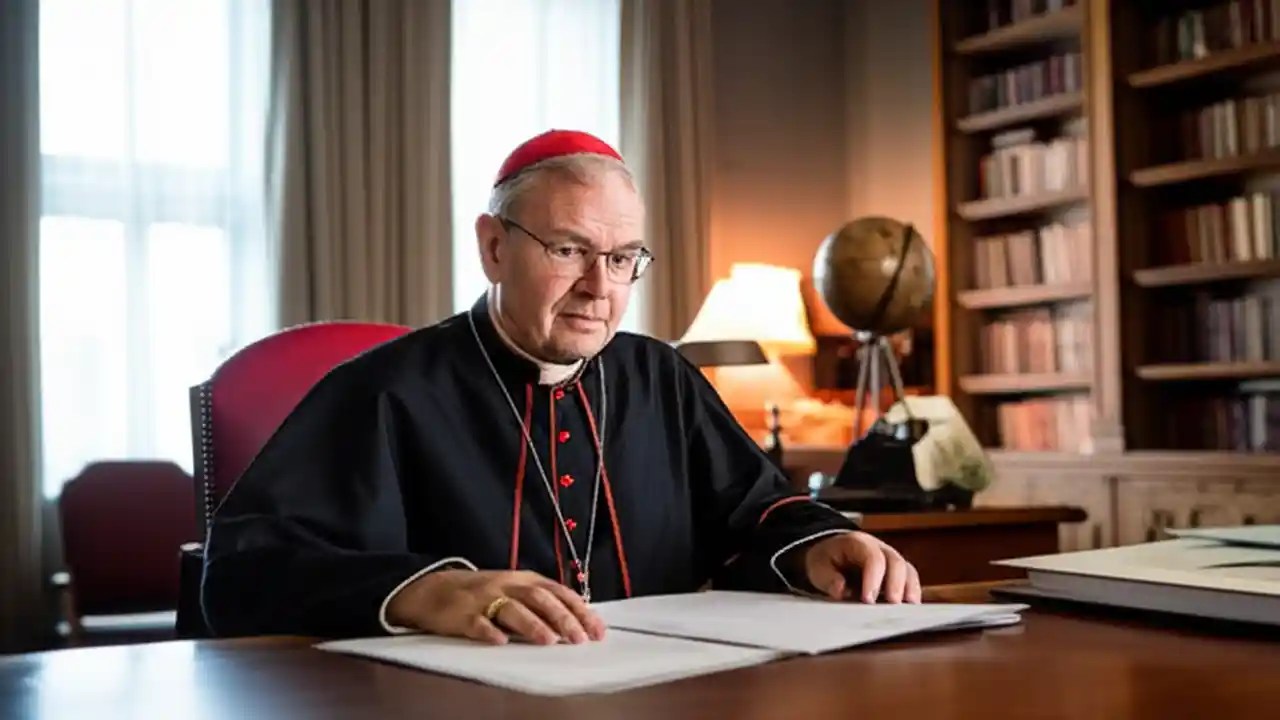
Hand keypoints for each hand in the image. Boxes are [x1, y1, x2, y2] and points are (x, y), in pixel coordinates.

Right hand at [385, 569, 605, 645]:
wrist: (435, 590)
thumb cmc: (483, 594)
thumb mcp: (514, 590)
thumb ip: (541, 602)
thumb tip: (577, 620)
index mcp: (524, 580)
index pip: (558, 592)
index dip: (579, 610)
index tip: (597, 630)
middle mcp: (507, 586)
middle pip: (539, 599)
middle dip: (562, 618)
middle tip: (580, 639)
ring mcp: (484, 599)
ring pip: (512, 609)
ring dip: (532, 625)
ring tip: (549, 640)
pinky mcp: (462, 615)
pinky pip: (477, 623)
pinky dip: (489, 631)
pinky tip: (500, 642)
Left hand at [802, 531, 920, 603]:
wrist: (831, 553)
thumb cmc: (826, 560)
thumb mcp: (818, 567)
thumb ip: (828, 578)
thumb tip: (840, 590)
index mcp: (858, 543)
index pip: (873, 557)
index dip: (873, 578)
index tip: (868, 600)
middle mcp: (879, 548)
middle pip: (896, 562)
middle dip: (896, 585)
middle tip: (892, 605)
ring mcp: (890, 559)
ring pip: (908, 570)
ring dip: (909, 590)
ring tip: (908, 609)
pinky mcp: (896, 573)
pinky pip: (910, 580)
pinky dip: (911, 594)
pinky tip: (909, 610)